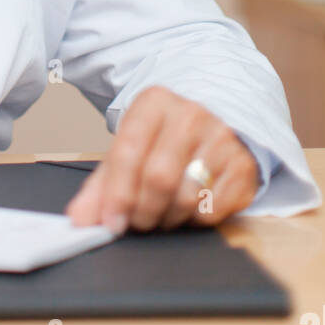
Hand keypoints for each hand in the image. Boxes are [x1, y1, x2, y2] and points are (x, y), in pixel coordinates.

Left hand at [64, 86, 260, 232]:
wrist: (214, 118)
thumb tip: (80, 220)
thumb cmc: (163, 138)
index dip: (117, 193)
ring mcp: (222, 139)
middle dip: (142, 211)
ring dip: (167, 218)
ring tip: (160, 214)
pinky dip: (195, 219)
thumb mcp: (129, 147)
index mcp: (154, 103)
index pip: (128, 151)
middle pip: (159, 178)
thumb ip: (102, 184)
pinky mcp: (243, 166)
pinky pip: (214, 210)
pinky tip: (187, 208)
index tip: (110, 221)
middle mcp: (191, 115)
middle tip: (136, 222)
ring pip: (187, 198)